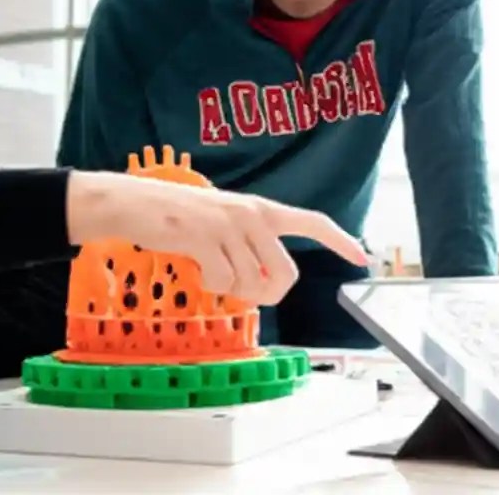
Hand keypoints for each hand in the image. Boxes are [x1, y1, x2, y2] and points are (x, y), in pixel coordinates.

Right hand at [66, 169, 367, 305]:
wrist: (136, 203)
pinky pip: (222, 282)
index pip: (313, 222)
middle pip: (284, 274)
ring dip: (230, 288)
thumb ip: (251, 248)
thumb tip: (266, 286)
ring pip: (251, 283)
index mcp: (261, 209)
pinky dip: (208, 284)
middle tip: (239, 287)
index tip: (362, 257)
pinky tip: (194, 265)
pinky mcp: (206, 238)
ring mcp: (230, 225)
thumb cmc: (180, 218)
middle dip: (266, 293)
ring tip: (209, 266)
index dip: (340, 241)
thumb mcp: (225, 224)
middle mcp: (252, 214)